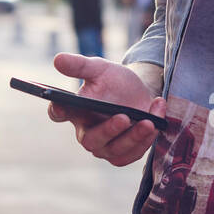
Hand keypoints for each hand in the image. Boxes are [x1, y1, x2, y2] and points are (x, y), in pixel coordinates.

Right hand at [46, 52, 165, 166]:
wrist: (140, 92)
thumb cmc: (114, 81)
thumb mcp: (99, 69)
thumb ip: (80, 65)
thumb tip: (57, 59)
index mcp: (75, 111)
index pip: (59, 113)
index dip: (58, 110)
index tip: (60, 104)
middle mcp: (87, 133)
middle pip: (91, 141)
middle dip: (109, 131)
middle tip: (124, 117)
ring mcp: (106, 146)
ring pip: (115, 151)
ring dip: (133, 138)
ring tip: (149, 121)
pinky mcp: (124, 154)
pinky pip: (133, 153)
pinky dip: (146, 139)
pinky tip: (156, 120)